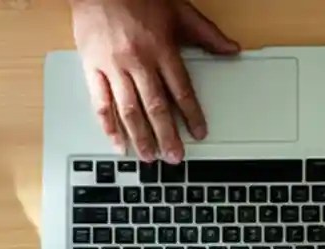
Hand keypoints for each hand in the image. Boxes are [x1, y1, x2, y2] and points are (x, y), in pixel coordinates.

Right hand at [69, 0, 239, 162]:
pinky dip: (108, 125)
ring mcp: (114, 67)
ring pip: (129, 110)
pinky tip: (117, 142)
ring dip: (140, 137)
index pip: (181, 90)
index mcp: (162, 49)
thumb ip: (206, 33)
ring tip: (149, 157)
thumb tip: (232, 49)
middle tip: (174, 157)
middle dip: (166, 136)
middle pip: (155, 106)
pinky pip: (100, 102)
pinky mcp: (92, 68)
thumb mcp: (179, 10)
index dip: (192, 114)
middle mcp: (138, 61)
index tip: (199, 133)